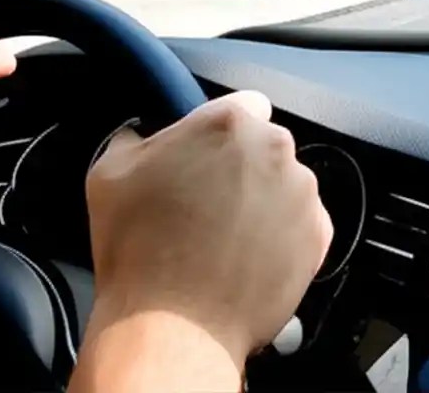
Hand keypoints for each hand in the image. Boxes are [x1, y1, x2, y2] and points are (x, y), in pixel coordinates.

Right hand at [80, 91, 332, 379]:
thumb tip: (142, 138)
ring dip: (262, 201)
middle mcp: (275, 150)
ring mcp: (302, 194)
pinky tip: (245, 257)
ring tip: (223, 238)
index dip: (221, 130)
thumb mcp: (110, 173)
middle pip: (264, 146)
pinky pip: (301, 224)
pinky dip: (281, 236)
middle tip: (205, 203)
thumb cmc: (141, 251)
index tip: (207, 153)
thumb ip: (136, 139)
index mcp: (229, 123)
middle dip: (240, 167)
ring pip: (284, 185)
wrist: (174, 325)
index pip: (242, 104)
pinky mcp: (318, 236)